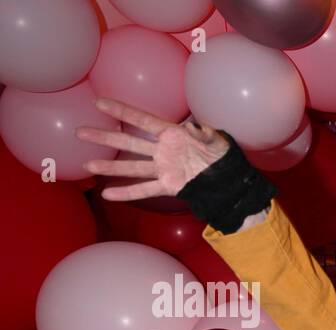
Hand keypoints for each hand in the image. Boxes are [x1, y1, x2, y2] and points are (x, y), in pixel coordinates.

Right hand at [74, 97, 229, 201]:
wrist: (229, 178)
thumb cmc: (222, 154)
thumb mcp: (217, 141)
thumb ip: (205, 133)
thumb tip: (193, 127)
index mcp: (171, 134)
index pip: (143, 120)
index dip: (122, 112)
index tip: (99, 103)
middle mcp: (162, 150)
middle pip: (129, 143)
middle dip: (105, 138)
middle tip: (81, 133)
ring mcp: (163, 168)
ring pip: (132, 167)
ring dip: (110, 168)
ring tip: (88, 165)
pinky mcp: (168, 185)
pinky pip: (145, 190)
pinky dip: (128, 193)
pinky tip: (108, 194)